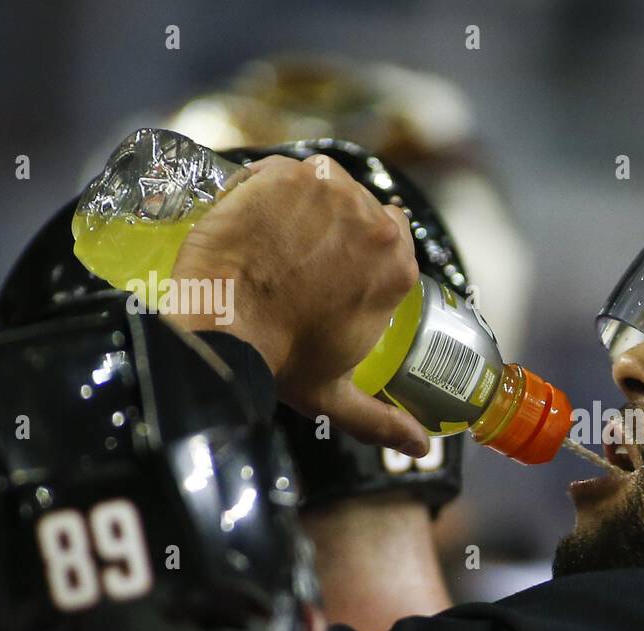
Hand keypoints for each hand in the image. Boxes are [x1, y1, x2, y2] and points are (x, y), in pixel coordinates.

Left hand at [167, 154, 428, 455]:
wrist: (224, 328)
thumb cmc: (282, 361)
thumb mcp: (338, 396)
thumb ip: (383, 422)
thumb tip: (419, 448)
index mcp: (398, 271)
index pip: (393, 237)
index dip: (361, 245)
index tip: (334, 257)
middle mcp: (375, 225)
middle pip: (359, 207)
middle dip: (331, 223)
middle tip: (294, 252)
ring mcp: (332, 193)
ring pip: (322, 184)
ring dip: (300, 201)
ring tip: (270, 234)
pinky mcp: (286, 173)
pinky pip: (279, 170)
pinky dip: (263, 185)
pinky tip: (249, 215)